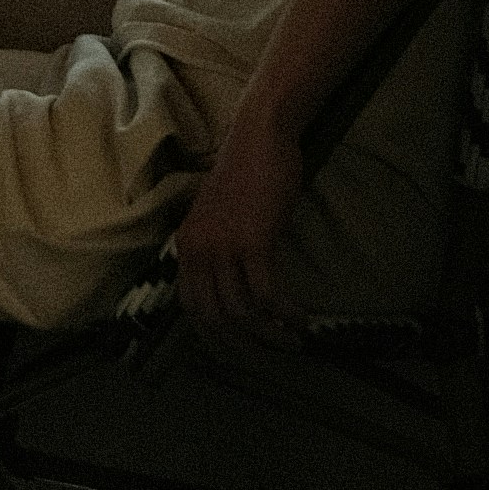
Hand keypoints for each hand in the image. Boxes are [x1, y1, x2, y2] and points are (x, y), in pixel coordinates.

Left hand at [169, 110, 305, 335]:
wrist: (261, 135)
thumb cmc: (249, 171)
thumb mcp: (221, 215)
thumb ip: (220, 247)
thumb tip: (235, 283)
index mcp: (187, 244)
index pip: (190, 305)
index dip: (213, 335)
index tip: (238, 348)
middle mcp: (198, 250)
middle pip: (214, 317)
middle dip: (242, 346)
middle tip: (269, 355)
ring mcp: (223, 247)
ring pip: (241, 312)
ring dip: (270, 334)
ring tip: (292, 340)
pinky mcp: (253, 242)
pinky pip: (267, 294)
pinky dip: (285, 313)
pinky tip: (301, 319)